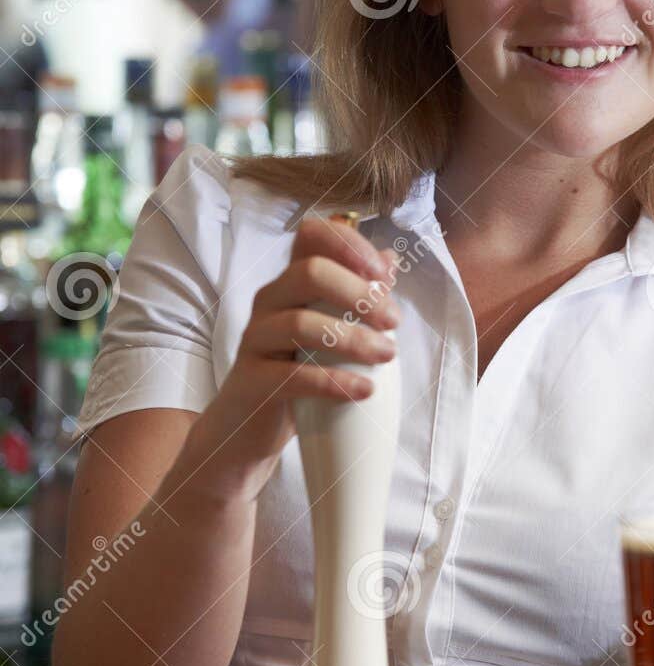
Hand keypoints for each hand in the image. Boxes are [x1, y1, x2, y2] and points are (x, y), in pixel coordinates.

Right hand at [183, 213, 401, 501]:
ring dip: (353, 338)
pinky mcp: (252, 381)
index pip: (310, 235)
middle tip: (393, 322)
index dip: (348, 244)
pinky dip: (334, 382)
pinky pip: (291, 376)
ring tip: (386, 355)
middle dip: (359, 294)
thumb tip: (390, 259)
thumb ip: (356, 296)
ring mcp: (256, 340)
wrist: (249, 429)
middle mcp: (269, 303)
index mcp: (290, 284)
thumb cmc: (295, 373)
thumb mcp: (330, 331)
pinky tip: (364, 390)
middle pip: (309, 272)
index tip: (383, 276)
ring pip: (300, 323)